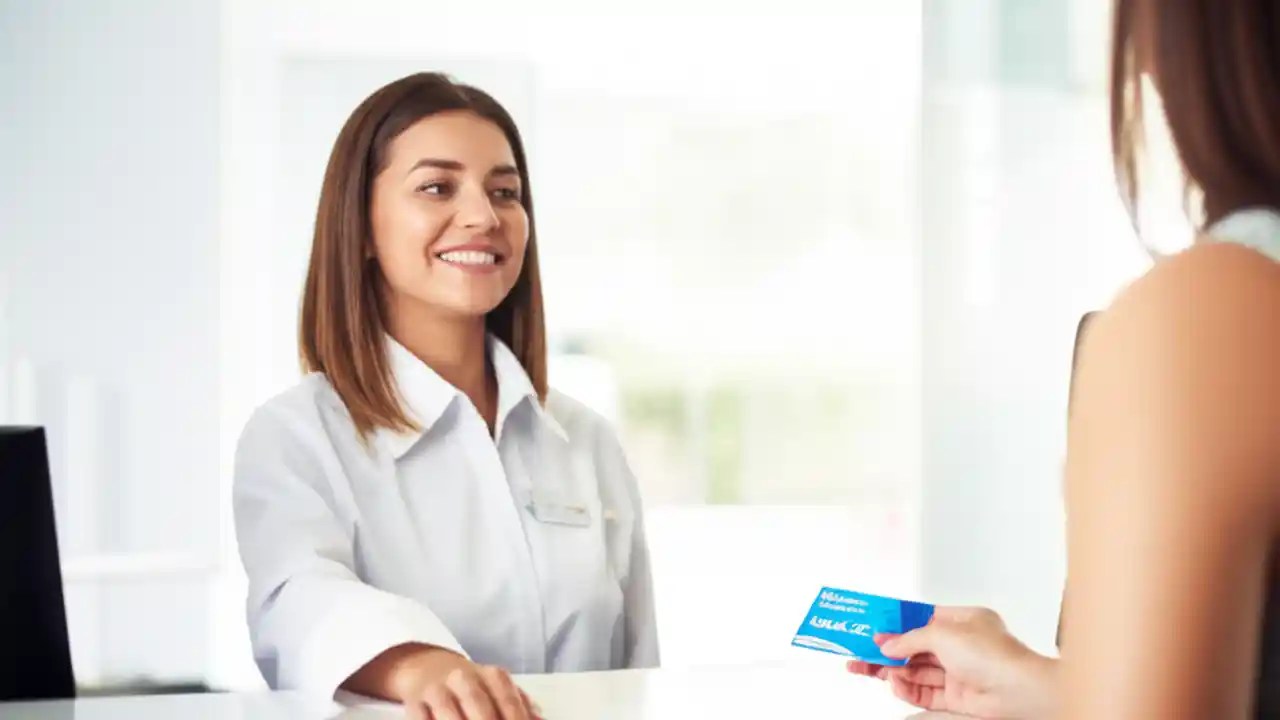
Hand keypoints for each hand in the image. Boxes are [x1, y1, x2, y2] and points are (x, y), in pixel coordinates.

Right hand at [388, 647, 542, 719]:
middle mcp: (463, 678)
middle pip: (478, 705)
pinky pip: (421, 717)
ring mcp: (437, 689)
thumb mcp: (500, 690)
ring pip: (447, 711)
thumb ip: (521, 707)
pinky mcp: (415, 702)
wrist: (430, 669)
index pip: (508, 700)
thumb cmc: (475, 688)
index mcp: (492, 676)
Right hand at [846, 607, 1056, 719]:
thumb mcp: (942, 634)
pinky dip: (906, 688)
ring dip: (890, 669)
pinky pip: (924, 691)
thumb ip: (909, 638)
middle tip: (857, 650)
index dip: (895, 622)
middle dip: (885, 649)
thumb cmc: (993, 655)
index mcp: (963, 621)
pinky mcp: (957, 697)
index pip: (921, 619)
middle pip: (914, 647)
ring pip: (915, 670)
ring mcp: (958, 672)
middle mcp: (961, 646)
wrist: (1018, 691)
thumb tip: (887, 644)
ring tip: (865, 667)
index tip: (872, 624)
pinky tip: (893, 683)